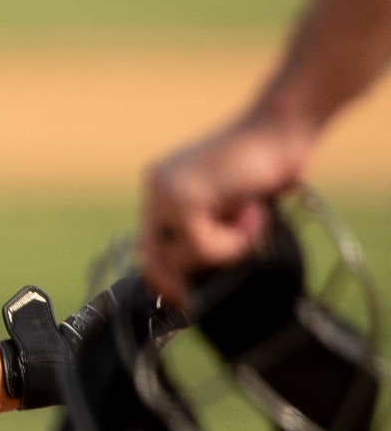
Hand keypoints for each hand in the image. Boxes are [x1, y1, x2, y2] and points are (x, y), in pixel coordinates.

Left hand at [140, 110, 314, 306]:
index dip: (159, 274)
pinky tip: (254, 210)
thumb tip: (193, 275)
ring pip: (183, 253)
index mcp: (162, 186)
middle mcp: (156, 186)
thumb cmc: (269, 163)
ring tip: (252, 216)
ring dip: (227, 247)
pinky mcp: (183, 197)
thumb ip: (209, 227)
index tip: (177, 299)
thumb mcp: (230, 204)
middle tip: (189, 303)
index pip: (147, 240)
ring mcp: (165, 190)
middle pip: (151, 253)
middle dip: (171, 282)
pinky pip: (203, 245)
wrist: (284, 127)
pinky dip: (236, 240)